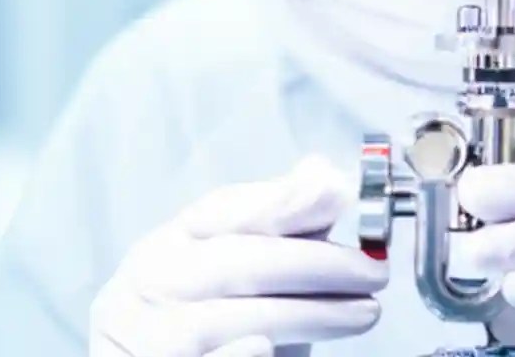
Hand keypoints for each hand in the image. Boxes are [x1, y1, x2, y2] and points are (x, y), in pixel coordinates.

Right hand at [90, 156, 387, 356]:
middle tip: (371, 272)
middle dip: (314, 263)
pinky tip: (269, 348)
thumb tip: (324, 175)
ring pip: (226, 317)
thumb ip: (281, 229)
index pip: (219, 211)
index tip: (337, 194)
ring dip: (306, 313)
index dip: (280, 201)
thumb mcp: (238, 271)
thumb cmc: (204, 327)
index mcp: (163, 246)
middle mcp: (146, 284)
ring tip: (363, 312)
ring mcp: (143, 334)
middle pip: (232, 262)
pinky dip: (236, 355)